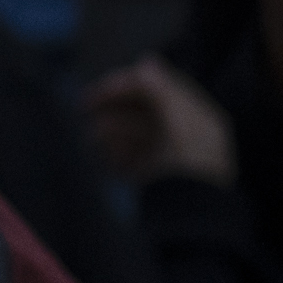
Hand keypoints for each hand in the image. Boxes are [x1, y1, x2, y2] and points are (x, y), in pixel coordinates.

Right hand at [81, 58, 236, 186]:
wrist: (191, 221)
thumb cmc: (188, 170)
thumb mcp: (178, 126)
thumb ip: (162, 93)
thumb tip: (147, 61)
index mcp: (199, 118)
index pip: (160, 88)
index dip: (127, 84)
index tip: (97, 91)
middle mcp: (186, 133)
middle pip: (144, 109)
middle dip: (114, 108)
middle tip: (83, 108)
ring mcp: (169, 156)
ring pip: (133, 132)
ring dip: (110, 131)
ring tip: (93, 139)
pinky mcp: (155, 177)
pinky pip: (130, 156)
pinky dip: (115, 154)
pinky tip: (106, 160)